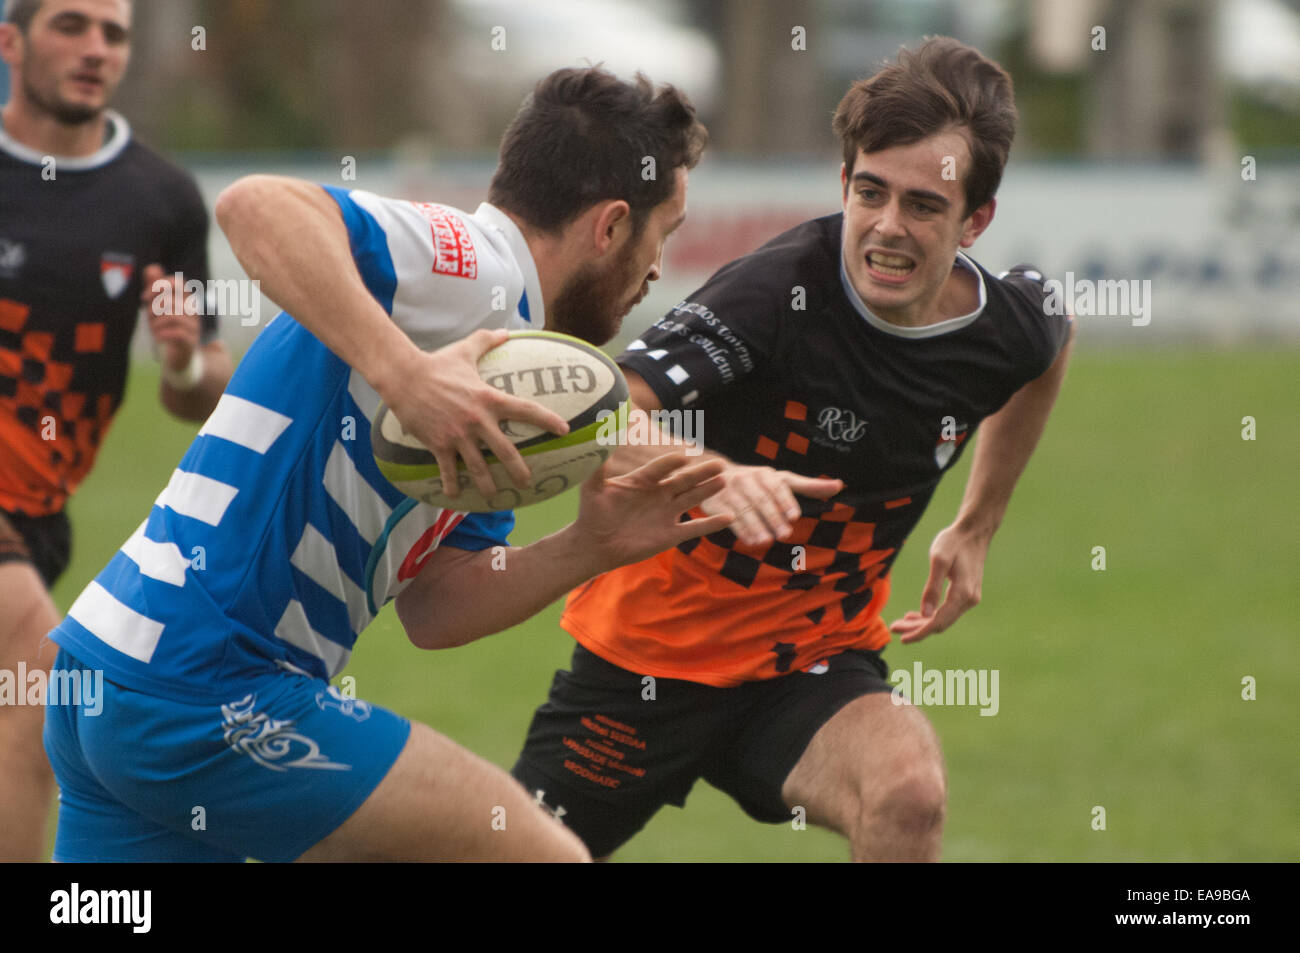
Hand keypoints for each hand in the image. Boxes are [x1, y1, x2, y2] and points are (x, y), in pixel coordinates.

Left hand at [141, 264, 200, 371]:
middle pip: (171, 300)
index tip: (145, 297)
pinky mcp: (191, 341)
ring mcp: (194, 326)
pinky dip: (163, 334)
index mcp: (186, 299)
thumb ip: (154, 287)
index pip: (178, 282)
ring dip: (156, 323)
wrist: (178, 356)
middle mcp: (192, 311)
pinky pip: (177, 333)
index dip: (159, 286)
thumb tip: (152, 267)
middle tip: (149, 317)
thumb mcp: (156, 307)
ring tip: (153, 329)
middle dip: (153, 308)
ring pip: (173, 316)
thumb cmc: (166, 328)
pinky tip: (158, 336)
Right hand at [380, 329, 569, 499]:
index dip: (548, 420)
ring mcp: (458, 435)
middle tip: (527, 482)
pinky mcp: (438, 444)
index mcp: (489, 399)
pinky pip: (447, 470)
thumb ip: (487, 340)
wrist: (404, 377)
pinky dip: (451, 485)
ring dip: (487, 485)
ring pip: (478, 467)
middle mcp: (478, 420)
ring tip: (494, 496)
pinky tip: (455, 496)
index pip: (526, 410)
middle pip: (505, 451)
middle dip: (518, 470)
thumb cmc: (437, 363)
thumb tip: (506, 330)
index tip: (564, 429)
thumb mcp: (465, 350)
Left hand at [575, 452, 731, 568]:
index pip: (660, 469)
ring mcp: (667, 513)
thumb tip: (597, 443)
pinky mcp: (671, 534)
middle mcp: (659, 494)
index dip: (670, 463)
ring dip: (708, 491)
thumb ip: (597, 469)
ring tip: (724, 481)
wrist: (596, 543)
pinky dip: (711, 524)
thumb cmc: (593, 514)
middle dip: (701, 473)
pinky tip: (729, 517)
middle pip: (684, 480)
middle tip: (719, 464)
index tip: (682, 456)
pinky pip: (694, 528)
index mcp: (643, 481)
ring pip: (692, 499)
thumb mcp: (593, 489)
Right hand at [699, 464, 842, 545]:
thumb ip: (809, 485)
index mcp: (766, 474)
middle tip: (784, 535)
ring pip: (744, 509)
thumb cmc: (758, 482)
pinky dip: (739, 529)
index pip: (777, 487)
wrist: (715, 475)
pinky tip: (749, 541)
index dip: (786, 501)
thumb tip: (840, 485)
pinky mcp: (715, 502)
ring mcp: (730, 490)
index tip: (794, 517)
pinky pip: (728, 516)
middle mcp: (747, 479)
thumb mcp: (782, 480)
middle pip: (762, 500)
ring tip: (765, 542)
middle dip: (772, 518)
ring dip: (755, 526)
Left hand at [889, 523, 991, 643]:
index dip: (919, 633)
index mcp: (962, 594)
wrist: (974, 532)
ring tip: (900, 623)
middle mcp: (969, 600)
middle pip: (940, 624)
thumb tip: (925, 613)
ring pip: (944, 619)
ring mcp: (970, 598)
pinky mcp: (967, 593)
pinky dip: (931, 615)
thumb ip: (932, 587)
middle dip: (917, 629)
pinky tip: (916, 615)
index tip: (902, 639)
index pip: (938, 622)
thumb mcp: (938, 560)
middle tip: (894, 628)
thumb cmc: (954, 542)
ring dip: (922, 623)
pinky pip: (948, 611)